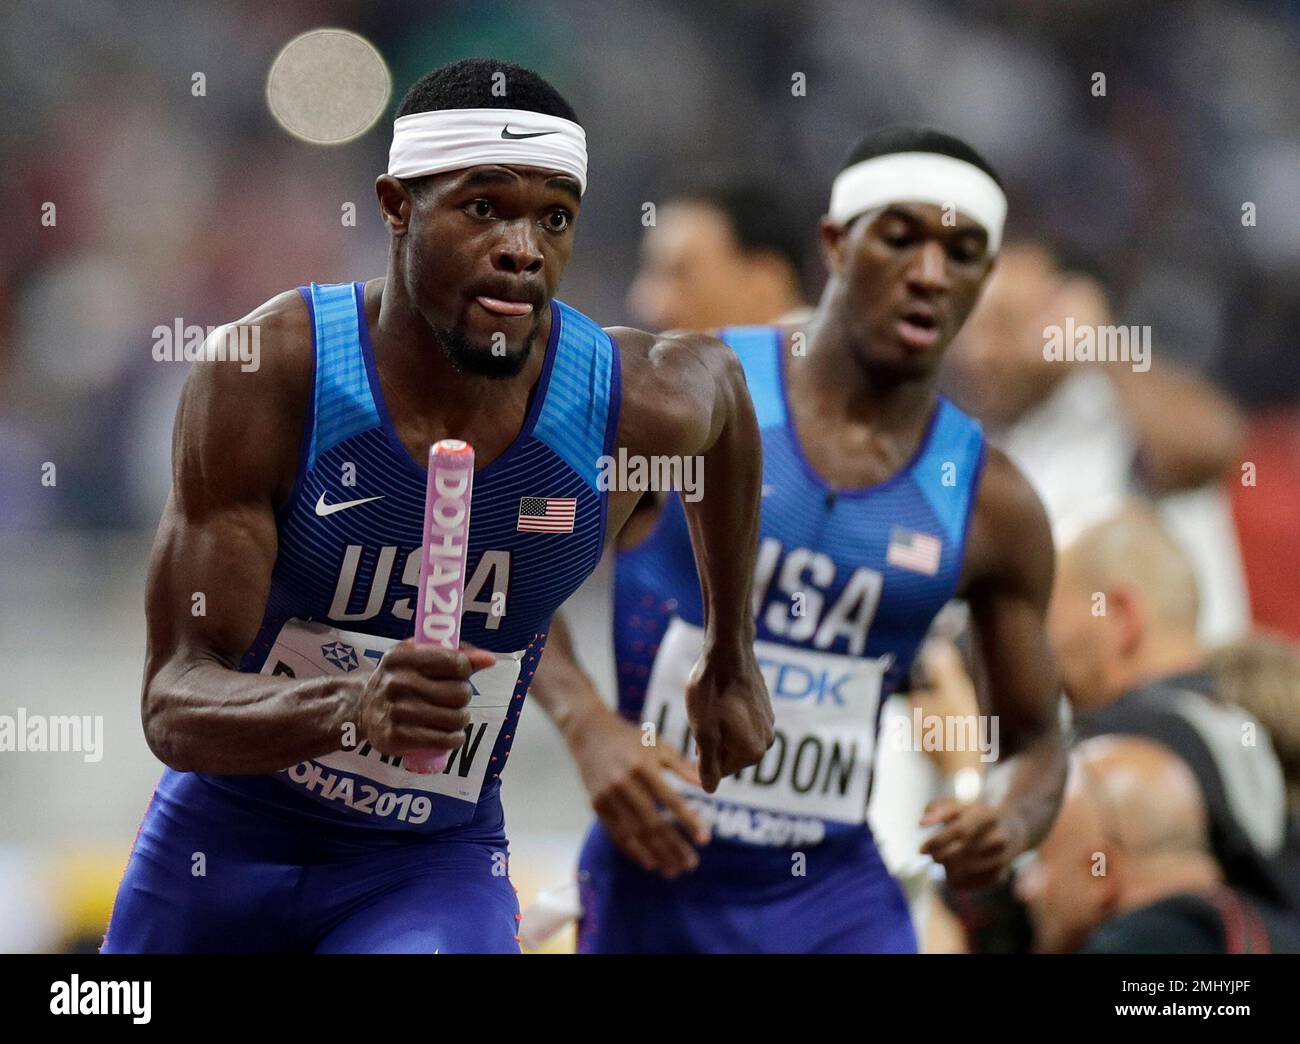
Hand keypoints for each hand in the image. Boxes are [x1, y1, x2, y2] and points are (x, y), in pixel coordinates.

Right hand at [358, 641, 495, 758]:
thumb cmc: (400, 678)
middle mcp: (397, 682)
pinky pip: (443, 740)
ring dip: (461, 720)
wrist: (362, 708)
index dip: (465, 670)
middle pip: (459, 693)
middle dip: (463, 697)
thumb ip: (455, 654)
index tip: (460, 675)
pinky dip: (454, 739)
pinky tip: (451, 735)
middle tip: (454, 700)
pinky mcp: (396, 737)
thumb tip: (489, 659)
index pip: (455, 662)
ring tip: (452, 717)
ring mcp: (396, 711)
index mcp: (403, 656)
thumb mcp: (419, 656)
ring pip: (455, 719)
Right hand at [567, 704, 708, 877]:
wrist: (589, 733)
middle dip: (674, 846)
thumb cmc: (631, 739)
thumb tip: (708, 787)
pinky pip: (617, 834)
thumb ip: (683, 767)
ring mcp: (608, 796)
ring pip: (635, 833)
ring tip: (675, 870)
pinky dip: (635, 851)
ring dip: (656, 854)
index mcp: (643, 767)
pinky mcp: (596, 805)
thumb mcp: (659, 746)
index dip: (688, 821)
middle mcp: (625, 783)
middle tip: (692, 864)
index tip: (705, 840)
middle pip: (653, 823)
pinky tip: (651, 862)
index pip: (671, 800)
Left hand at [686, 646, 773, 792]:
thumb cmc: (711, 692)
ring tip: (713, 703)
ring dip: (719, 726)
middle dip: (713, 740)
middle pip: (729, 754)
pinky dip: (729, 713)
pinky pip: (742, 720)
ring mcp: (769, 723)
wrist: (727, 651)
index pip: (719, 770)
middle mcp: (767, 742)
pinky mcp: (766, 706)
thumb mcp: (702, 732)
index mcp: (753, 752)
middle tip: (705, 714)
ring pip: (734, 736)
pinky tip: (722, 694)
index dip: (703, 751)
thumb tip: (710, 790)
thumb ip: (707, 765)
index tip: (701, 727)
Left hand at [920, 798, 1022, 890]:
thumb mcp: (958, 805)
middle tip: (932, 856)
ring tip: (945, 861)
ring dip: (947, 870)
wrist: (1013, 829)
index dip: (938, 841)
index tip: (921, 850)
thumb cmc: (974, 816)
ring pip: (965, 872)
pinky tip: (955, 872)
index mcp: (987, 815)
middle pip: (962, 853)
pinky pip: (970, 885)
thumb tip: (921, 824)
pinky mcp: (1000, 877)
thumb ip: (937, 809)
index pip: (960, 830)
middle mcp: (999, 837)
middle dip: (940, 857)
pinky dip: (957, 881)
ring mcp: (1003, 859)